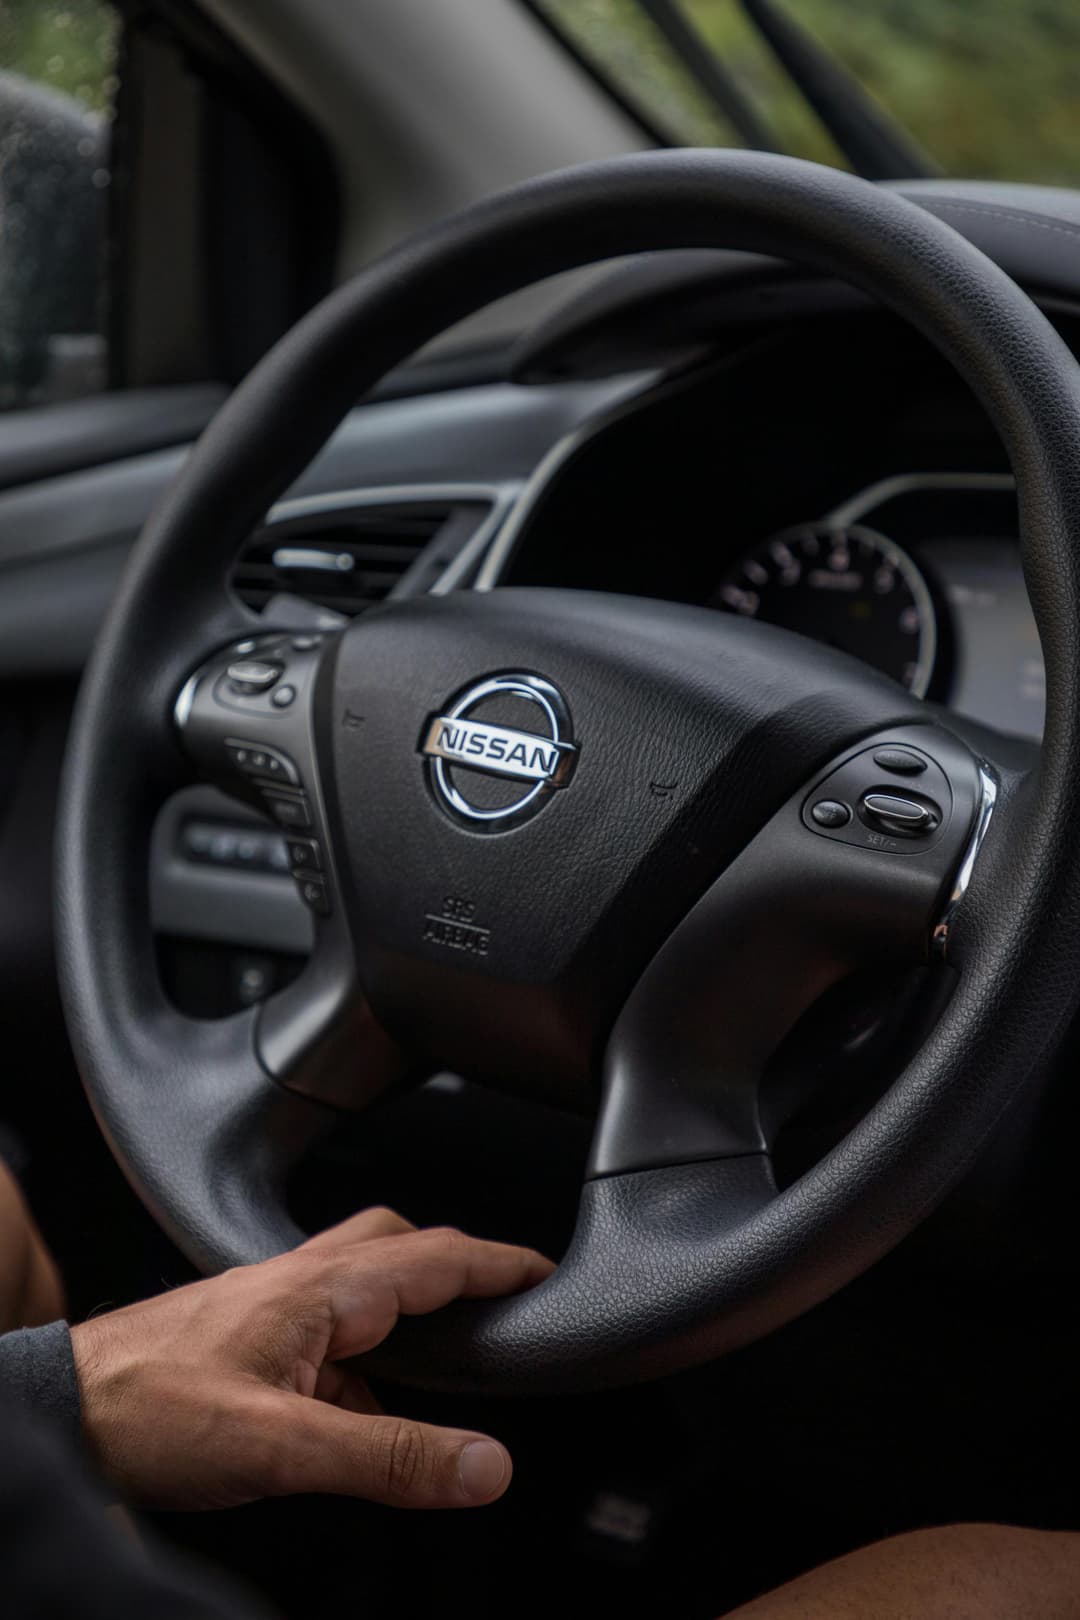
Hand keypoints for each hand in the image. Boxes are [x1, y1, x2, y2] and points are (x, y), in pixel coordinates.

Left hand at [70, 1209, 551, 1510]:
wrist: (62, 1412)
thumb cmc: (149, 1409)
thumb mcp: (282, 1445)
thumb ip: (390, 1455)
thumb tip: (484, 1465)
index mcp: (322, 1287)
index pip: (437, 1255)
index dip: (502, 1262)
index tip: (549, 1270)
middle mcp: (300, 1281)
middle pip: (402, 1247)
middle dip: (461, 1264)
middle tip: (507, 1297)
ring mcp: (272, 1304)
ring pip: (365, 1283)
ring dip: (412, 1306)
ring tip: (447, 1355)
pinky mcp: (249, 1334)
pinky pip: (331, 1325)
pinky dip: (368, 1351)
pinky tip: (362, 1401)